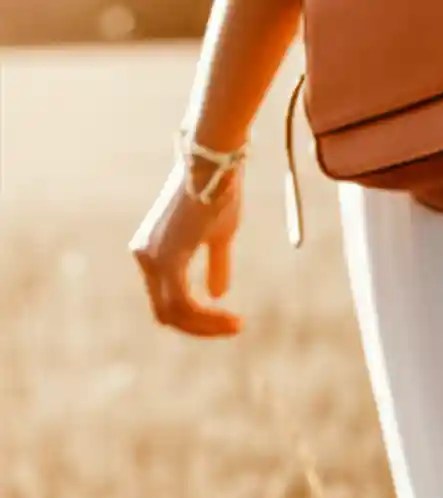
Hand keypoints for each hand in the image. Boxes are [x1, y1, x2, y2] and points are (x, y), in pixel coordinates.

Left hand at [129, 161, 242, 337]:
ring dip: (207, 326)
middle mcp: (145, 256)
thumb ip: (216, 265)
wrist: (214, 164)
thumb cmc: (219, 192)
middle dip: (201, 327)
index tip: (231, 319)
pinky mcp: (167, 259)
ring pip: (174, 313)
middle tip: (235, 327)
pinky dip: (207, 318)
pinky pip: (183, 304)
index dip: (198, 318)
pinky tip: (232, 317)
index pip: (167, 300)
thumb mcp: (220, 235)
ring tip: (237, 325)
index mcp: (152, 250)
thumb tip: (217, 295)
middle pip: (166, 313)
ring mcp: (152, 258)